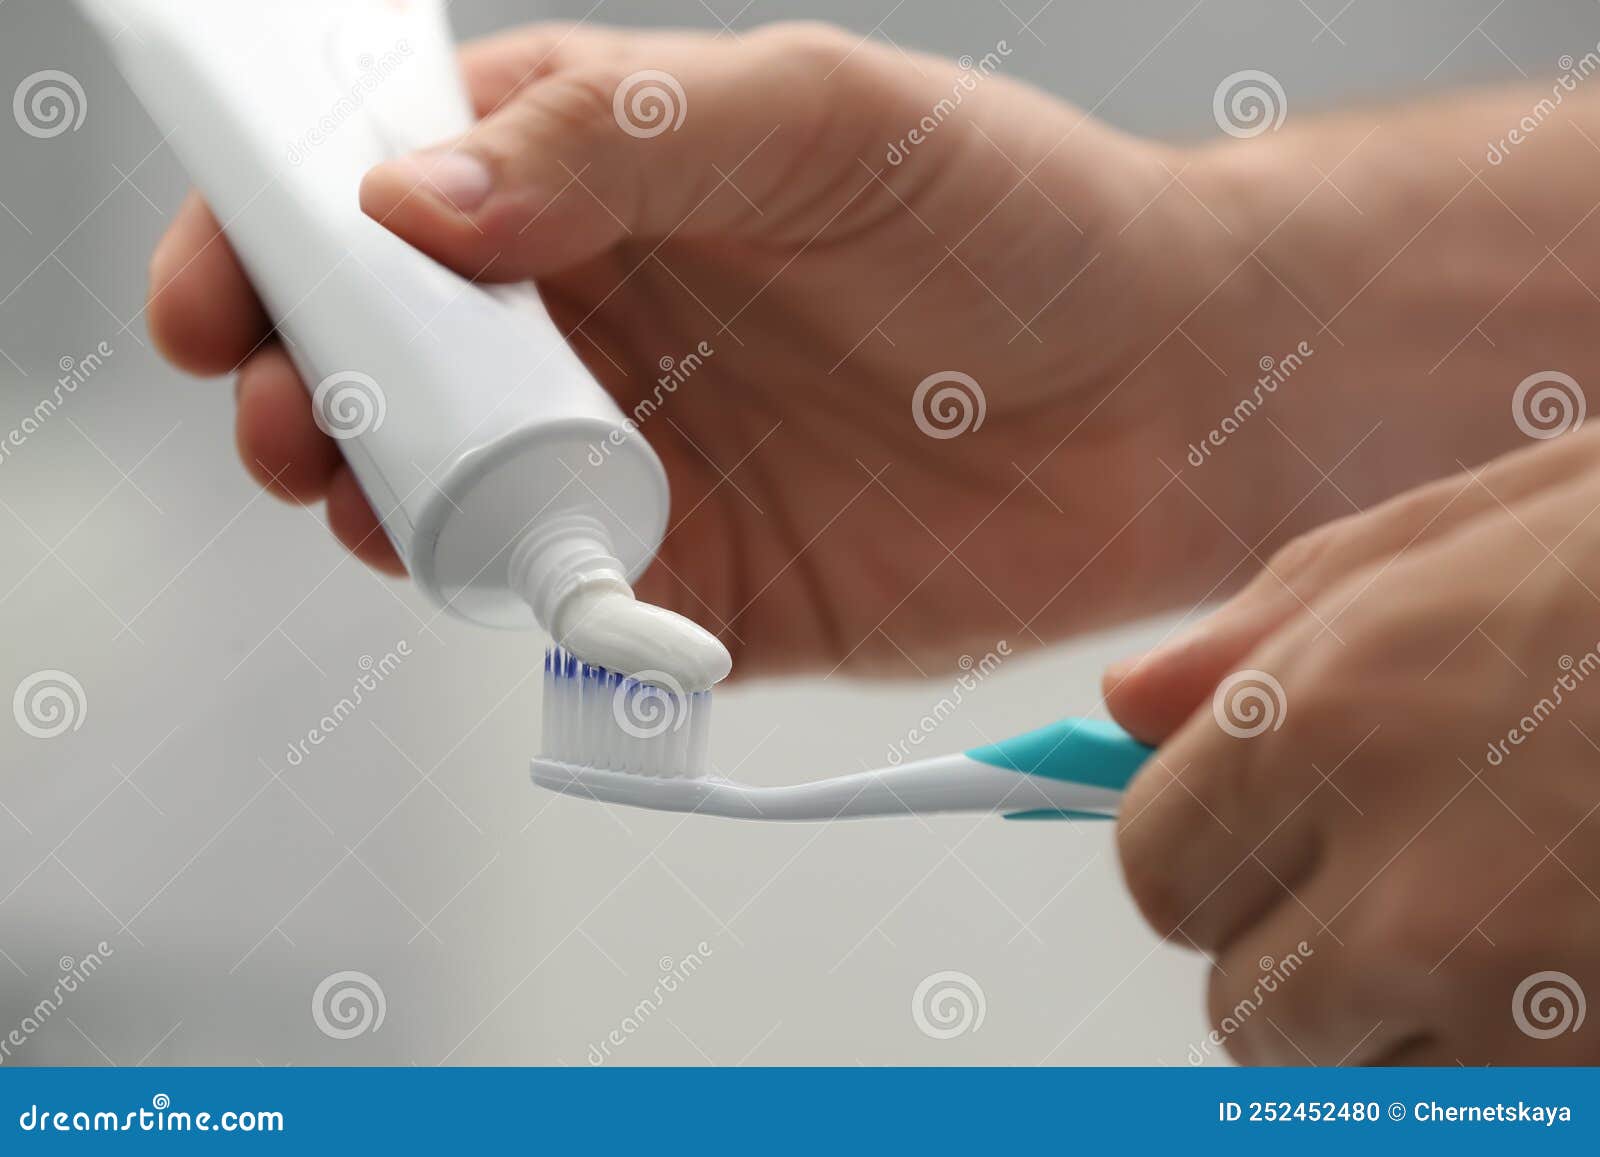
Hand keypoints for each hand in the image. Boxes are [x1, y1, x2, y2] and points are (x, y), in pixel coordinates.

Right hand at [146, 21, 1282, 675]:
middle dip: (311, 384)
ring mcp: (652, 459)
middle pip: (397, 357)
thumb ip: (621, 141)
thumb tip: (407, 200)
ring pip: (457, 489)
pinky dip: (515, 603)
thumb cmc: (1022, 222)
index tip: (226, 284)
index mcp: (615, 186)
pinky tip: (499, 581)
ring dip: (382, 499)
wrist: (1173, 394)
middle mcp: (614, 325)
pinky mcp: (709, 584)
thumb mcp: (822, 120)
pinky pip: (572, 605)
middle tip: (291, 412)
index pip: (399, 196)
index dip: (288, 235)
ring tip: (364, 495)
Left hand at [1109, 427, 1599, 1064]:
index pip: (1156, 867)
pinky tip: (1573, 959)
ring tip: (1525, 910)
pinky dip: (1514, 1067)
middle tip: (1421, 881)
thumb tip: (1121, 710)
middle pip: (1248, 1010)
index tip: (1259, 840)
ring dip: (1411, 1032)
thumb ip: (1275, 624)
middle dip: (1305, 960)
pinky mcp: (1599, 1076)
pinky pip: (1488, 1109)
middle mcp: (1404, 888)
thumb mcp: (1475, 530)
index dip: (1203, 857)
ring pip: (1366, 1087)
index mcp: (1327, 723)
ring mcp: (1521, 1014)